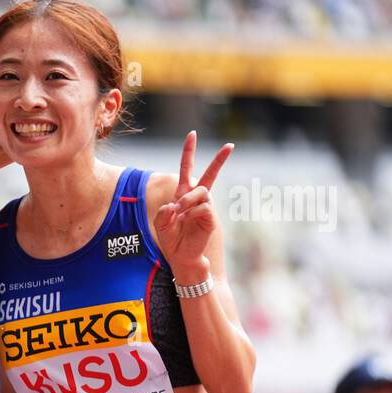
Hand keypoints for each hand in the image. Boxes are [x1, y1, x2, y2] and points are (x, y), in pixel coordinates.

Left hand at [154, 131, 233, 283]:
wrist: (182, 258)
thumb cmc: (171, 240)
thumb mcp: (161, 224)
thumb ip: (164, 212)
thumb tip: (175, 204)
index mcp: (182, 195)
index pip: (186, 170)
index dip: (189, 152)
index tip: (193, 134)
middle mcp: (196, 199)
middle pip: (209, 175)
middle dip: (219, 160)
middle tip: (230, 146)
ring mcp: (206, 208)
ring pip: (201, 192)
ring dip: (187, 199)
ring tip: (179, 212)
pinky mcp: (211, 218)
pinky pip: (203, 208)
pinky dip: (192, 212)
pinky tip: (186, 221)